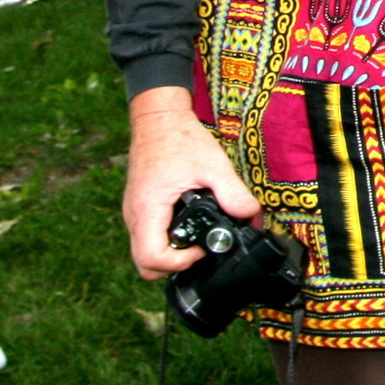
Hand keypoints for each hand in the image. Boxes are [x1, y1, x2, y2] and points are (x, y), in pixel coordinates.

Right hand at [121, 86, 258, 279]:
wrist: (158, 119)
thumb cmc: (179, 139)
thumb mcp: (213, 165)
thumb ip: (233, 192)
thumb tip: (250, 215)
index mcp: (148, 209)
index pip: (151, 259)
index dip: (179, 263)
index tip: (202, 248)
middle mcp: (135, 216)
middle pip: (145, 264)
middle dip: (174, 265)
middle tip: (200, 248)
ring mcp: (134, 213)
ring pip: (144, 251)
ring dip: (171, 252)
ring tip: (197, 235)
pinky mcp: (139, 208)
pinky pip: (148, 235)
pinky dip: (166, 238)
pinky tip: (188, 222)